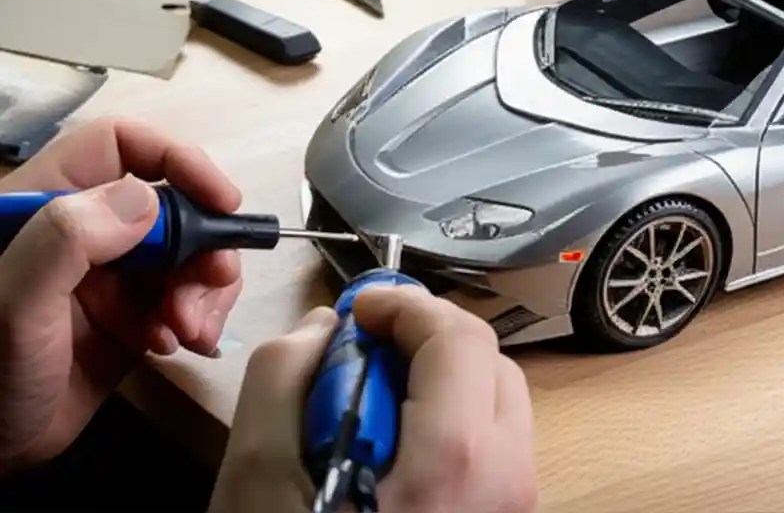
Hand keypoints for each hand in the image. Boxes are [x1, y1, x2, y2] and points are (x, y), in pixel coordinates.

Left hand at [0, 118, 243, 472]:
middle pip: (171, 206)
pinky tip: (179, 346)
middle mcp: (83, 235)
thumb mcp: (14, 303)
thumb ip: (68, 239)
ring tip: (190, 331)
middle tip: (214, 284)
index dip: (176, 160)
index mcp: (47, 207)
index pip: (120, 147)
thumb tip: (147, 197)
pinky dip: (196, 319)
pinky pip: (183, 301)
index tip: (220, 201)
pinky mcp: (129, 321)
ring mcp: (108, 279)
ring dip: (205, 289)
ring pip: (188, 256)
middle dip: (203, 244)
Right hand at [210, 286, 536, 512]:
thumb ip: (287, 374)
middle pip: (489, 364)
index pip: (459, 338)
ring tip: (366, 414)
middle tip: (361, 355)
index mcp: (454, 463)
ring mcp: (512, 509)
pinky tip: (387, 457)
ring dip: (438, 385)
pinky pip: (491, 451)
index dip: (405, 307)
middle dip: (426, 342)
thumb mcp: (255, 476)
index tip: (361, 311)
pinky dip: (449, 427)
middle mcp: (506, 484)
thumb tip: (328, 327)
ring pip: (496, 406)